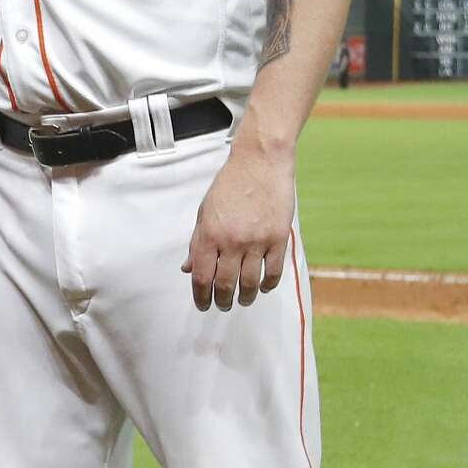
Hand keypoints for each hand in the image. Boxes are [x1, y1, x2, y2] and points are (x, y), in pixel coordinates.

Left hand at [181, 145, 294, 311]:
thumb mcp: (204, 212)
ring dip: (246, 296)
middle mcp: (231, 241)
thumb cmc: (229, 186)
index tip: (202, 303)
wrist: (259, 163)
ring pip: (250, 282)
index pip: (201, 276)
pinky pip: (274, 271)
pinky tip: (264, 287)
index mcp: (209, 235)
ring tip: (244, 300)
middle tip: (222, 305)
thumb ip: (197, 242)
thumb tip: (188, 268)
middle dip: (222, 300)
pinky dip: (268, 284)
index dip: (201, 295)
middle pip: (225, 284)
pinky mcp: (278, 238)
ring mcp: (256, 241)